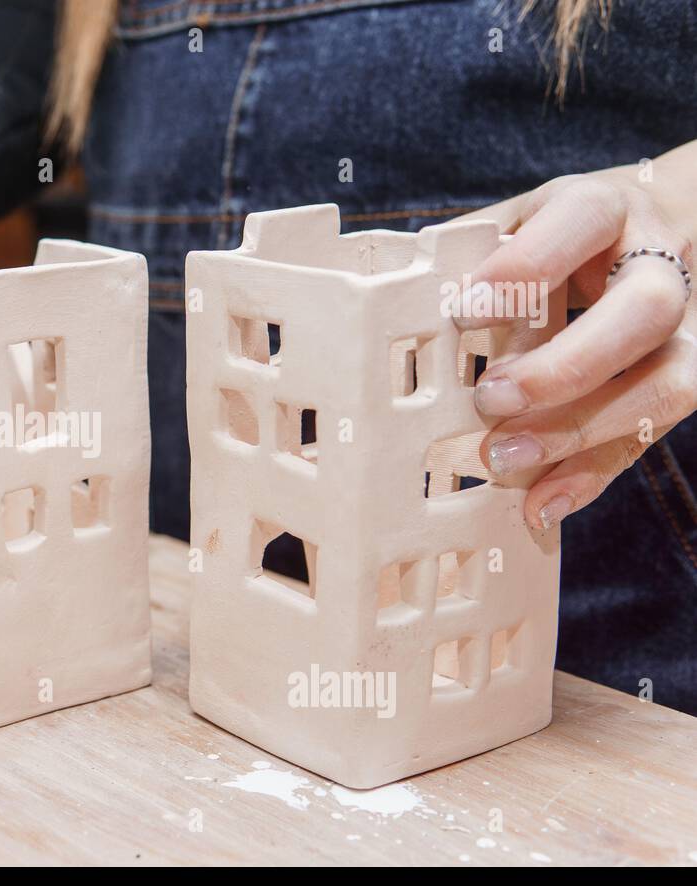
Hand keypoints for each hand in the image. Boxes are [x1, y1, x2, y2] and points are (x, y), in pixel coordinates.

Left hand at [455, 172, 695, 529]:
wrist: (649, 237)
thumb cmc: (558, 239)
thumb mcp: (517, 224)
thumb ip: (470, 254)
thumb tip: (391, 294)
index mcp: (606, 208)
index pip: (583, 221)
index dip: (527, 266)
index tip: (464, 310)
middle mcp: (659, 264)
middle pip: (643, 310)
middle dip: (566, 364)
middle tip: (490, 396)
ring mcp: (686, 327)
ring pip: (667, 381)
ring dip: (580, 429)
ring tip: (501, 456)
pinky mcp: (683, 381)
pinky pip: (649, 437)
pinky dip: (590, 476)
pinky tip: (540, 503)